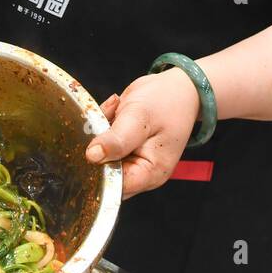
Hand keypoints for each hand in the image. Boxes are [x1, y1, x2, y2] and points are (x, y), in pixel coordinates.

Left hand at [86, 67, 198, 197]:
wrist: (180, 88)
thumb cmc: (167, 102)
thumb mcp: (140, 117)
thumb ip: (117, 140)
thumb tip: (93, 156)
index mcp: (150, 173)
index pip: (113, 185)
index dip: (98, 169)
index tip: (92, 144)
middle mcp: (141, 172)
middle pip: (104, 171)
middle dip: (97, 145)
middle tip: (105, 118)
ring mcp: (133, 160)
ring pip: (101, 155)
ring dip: (99, 131)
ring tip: (116, 110)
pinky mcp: (125, 148)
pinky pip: (104, 142)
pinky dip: (102, 124)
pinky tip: (116, 109)